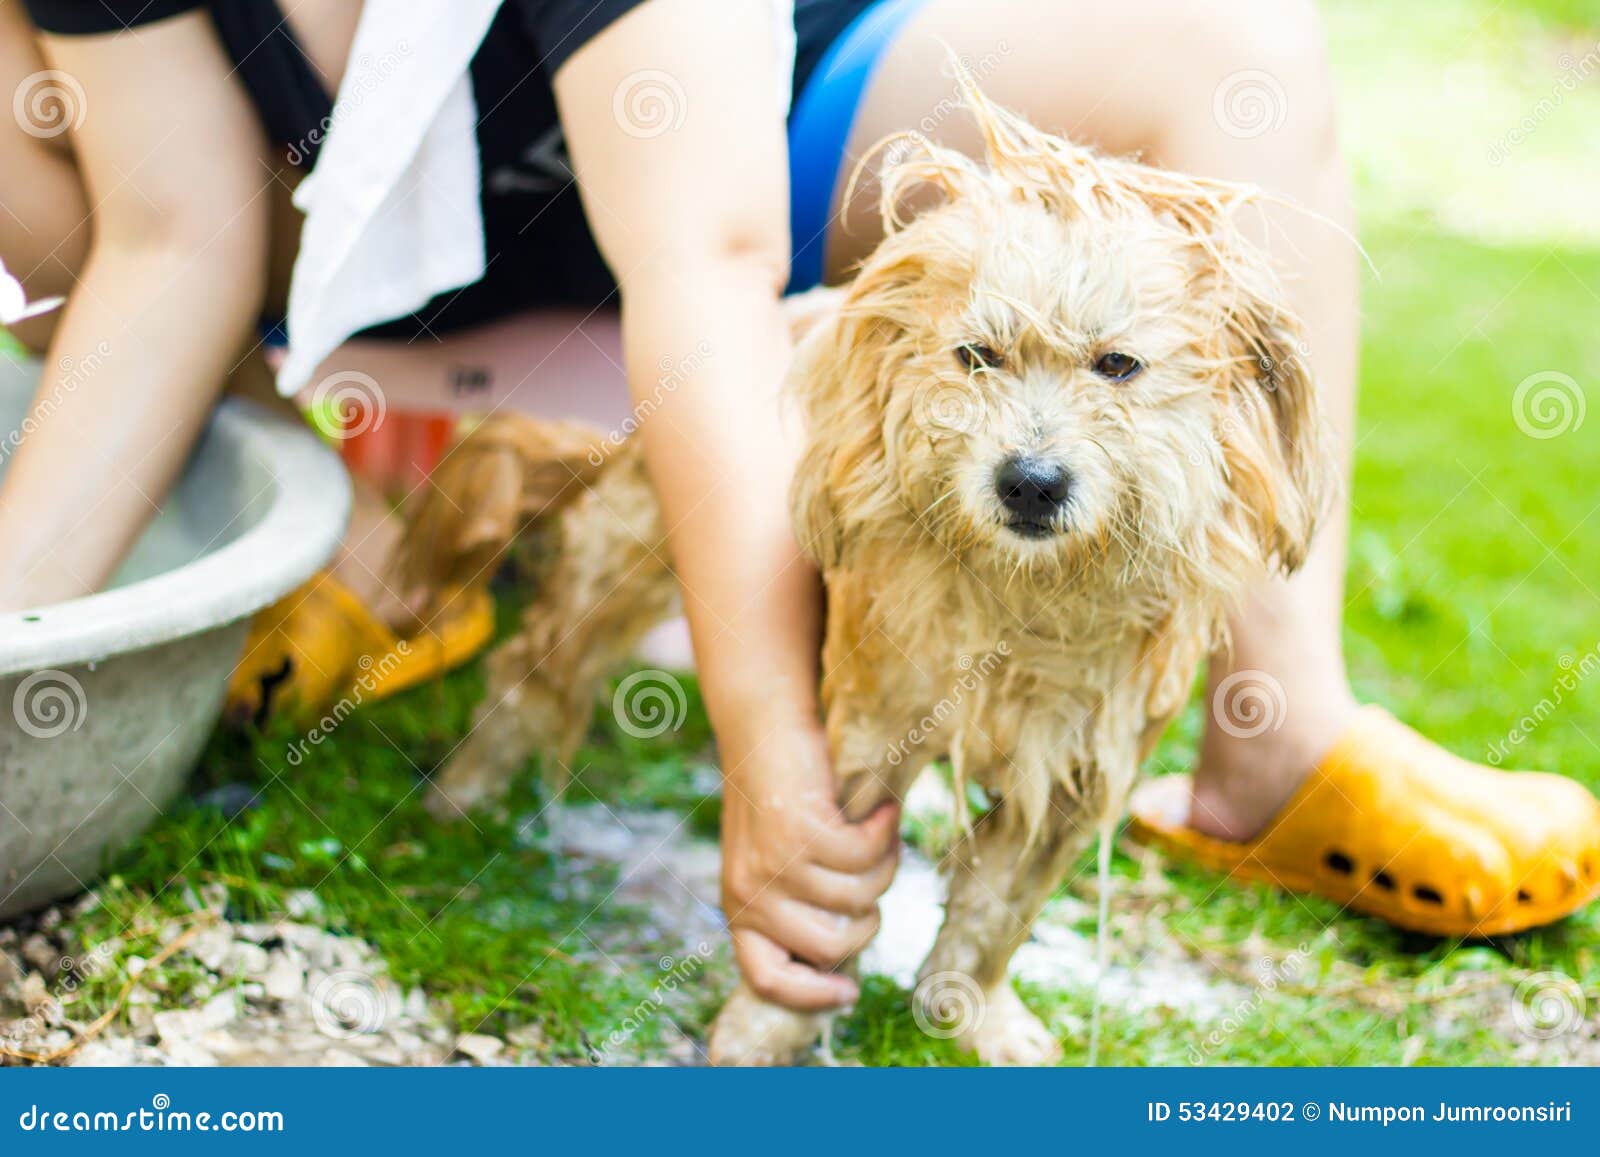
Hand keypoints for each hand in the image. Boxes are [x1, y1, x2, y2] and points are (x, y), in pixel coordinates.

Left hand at [719, 710, 899, 1009]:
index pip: (767, 979)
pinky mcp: (798, 831)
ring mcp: (772, 864)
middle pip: (833, 947)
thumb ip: (802, 907)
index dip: (810, 996)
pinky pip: (864, 855)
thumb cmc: (787, 794)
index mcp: (740, 907)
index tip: (848, 992)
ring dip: (882, 865)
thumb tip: (844, 965)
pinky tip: (877, 809)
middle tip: (873, 868)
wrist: (767, 723)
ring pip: (857, 899)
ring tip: (874, 830)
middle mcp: (749, 893)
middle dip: (869, 912)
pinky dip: (883, 830)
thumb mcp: (781, 860)